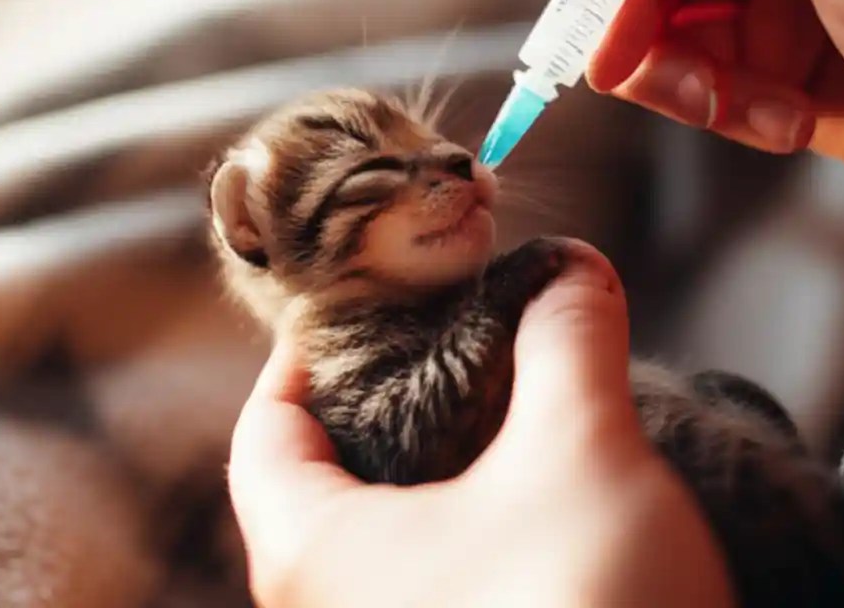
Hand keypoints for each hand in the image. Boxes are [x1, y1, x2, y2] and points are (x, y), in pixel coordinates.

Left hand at [227, 243, 734, 607]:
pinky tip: (533, 498)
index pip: (264, 433)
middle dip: (378, 403)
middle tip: (437, 341)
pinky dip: (465, 525)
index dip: (300, 358)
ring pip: (381, 538)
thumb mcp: (579, 452)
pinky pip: (432, 579)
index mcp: (316, 554)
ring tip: (497, 404)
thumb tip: (571, 267)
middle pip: (320, 482)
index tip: (354, 308)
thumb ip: (567, 341)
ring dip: (430, 466)